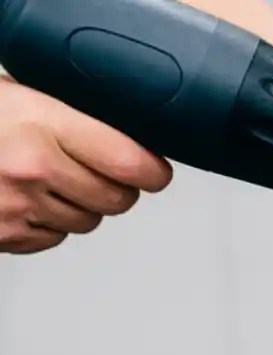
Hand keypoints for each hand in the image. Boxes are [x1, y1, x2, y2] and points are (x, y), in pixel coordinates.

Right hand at [0, 78, 172, 253]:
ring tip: (55, 181)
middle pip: (118, 200)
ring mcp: (17, 207)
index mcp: (42, 123)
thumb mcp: (21, 94)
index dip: (152, 171)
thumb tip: (129, 131)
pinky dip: (50, 225)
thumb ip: (70, 114)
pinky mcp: (5, 236)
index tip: (156, 171)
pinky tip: (31, 200)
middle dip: (119, 189)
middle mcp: (32, 168)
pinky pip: (54, 240)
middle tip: (107, 175)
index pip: (130, 162)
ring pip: (88, 223)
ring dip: (83, 207)